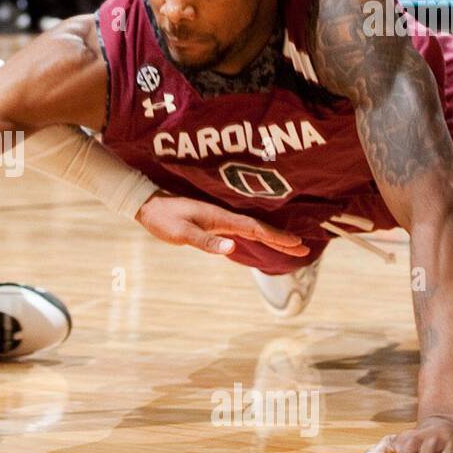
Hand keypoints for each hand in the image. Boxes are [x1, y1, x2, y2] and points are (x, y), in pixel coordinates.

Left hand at [134, 191, 309, 257]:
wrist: (148, 204)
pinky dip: (257, 234)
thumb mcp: (181, 233)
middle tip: (304, 248)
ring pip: (253, 228)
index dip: (276, 237)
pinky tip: (261, 239)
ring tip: (291, 245)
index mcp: (220, 219)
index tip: (296, 244)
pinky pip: (242, 229)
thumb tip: (231, 248)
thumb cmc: (163, 219)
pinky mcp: (213, 222)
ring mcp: (219, 219)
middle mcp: (224, 218)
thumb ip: (205, 242)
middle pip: (260, 228)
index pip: (255, 229)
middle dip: (282, 238)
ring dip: (273, 236)